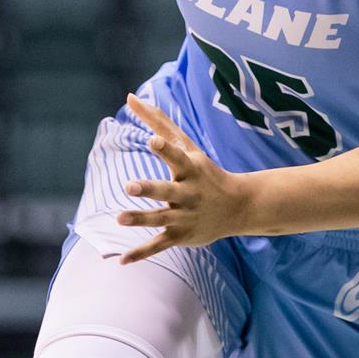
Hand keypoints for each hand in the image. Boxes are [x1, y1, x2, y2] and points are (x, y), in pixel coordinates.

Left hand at [114, 95, 256, 261]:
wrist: (239, 207)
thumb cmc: (205, 172)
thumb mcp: (188, 146)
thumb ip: (158, 122)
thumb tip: (130, 97)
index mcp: (190, 169)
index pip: (176, 156)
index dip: (164, 148)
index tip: (152, 140)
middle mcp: (188, 193)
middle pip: (166, 191)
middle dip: (149, 189)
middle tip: (130, 186)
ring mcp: (184, 216)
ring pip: (160, 219)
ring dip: (140, 219)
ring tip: (119, 218)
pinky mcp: (181, 235)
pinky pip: (159, 245)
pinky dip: (141, 253)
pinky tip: (122, 260)